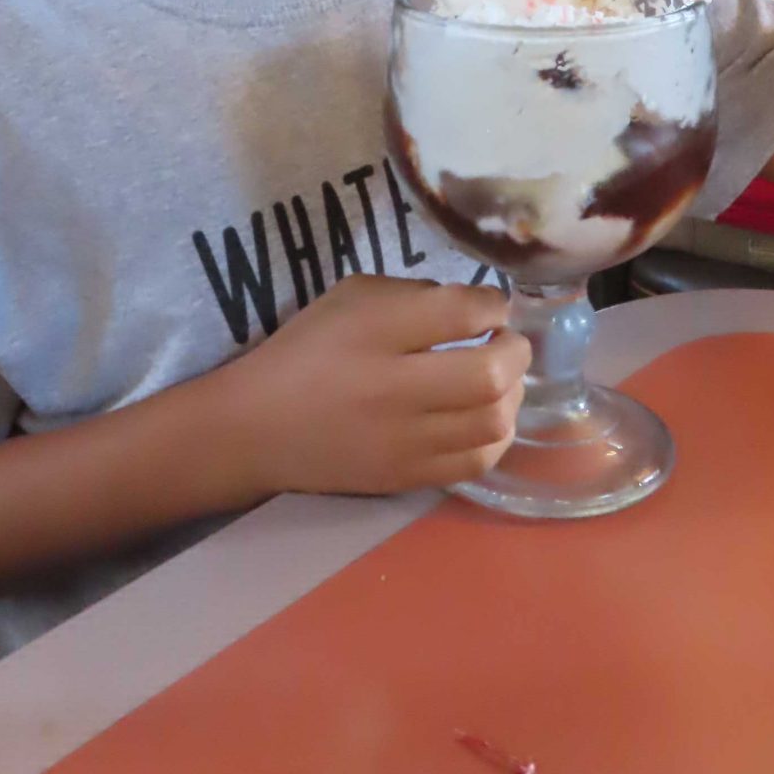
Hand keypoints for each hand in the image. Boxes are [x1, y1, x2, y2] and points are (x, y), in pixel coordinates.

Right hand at [223, 274, 529, 495]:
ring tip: (500, 381)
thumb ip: (414, 295)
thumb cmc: (307, 350)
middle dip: (516, 351)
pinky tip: (485, 417)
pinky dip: (495, 436)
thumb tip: (474, 310)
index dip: (494, 305)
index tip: (492, 308)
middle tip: (507, 343)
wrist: (258, 427)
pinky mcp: (406, 478)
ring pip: (494, 423)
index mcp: (375, 331)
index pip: (463, 313)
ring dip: (511, 395)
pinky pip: (477, 461)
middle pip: (489, 374)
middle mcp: (393, 389)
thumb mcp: (351, 297)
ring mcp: (403, 442)